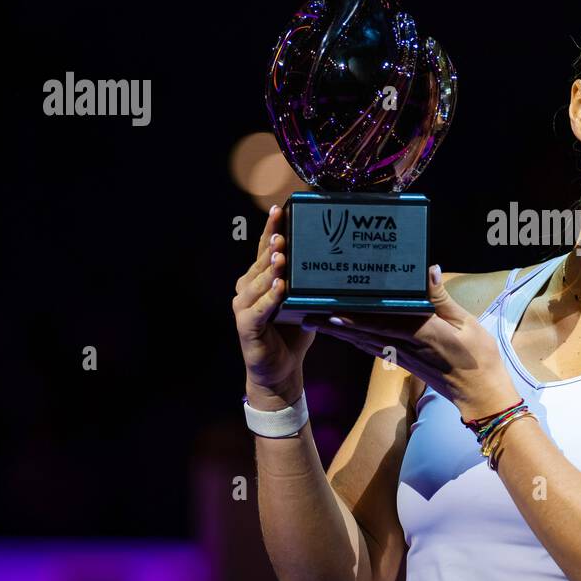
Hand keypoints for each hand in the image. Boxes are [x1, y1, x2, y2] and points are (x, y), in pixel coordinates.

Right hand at [232, 204, 316, 403]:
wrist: (280, 371)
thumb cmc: (293, 333)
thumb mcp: (304, 302)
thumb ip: (311, 283)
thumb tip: (337, 259)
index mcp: (259, 279)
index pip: (265, 249)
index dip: (271, 228)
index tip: (280, 208)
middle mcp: (247, 288)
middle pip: (261, 262)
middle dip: (271, 245)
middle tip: (283, 231)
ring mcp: (243, 307)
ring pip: (257, 282)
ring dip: (270, 268)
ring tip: (281, 254)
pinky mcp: (246, 326)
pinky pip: (258, 309)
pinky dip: (269, 297)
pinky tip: (280, 286)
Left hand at [305, 265, 519, 420]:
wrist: (481, 396)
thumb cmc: (479, 359)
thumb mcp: (467, 324)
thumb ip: (442, 298)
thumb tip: (427, 269)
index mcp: (423, 334)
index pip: (384, 323)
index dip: (356, 318)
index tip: (332, 310)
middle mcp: (406, 347)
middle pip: (364, 333)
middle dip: (334, 324)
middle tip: (306, 313)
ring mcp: (403, 357)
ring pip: (364, 342)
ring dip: (339, 332)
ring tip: (315, 320)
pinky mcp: (404, 363)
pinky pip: (374, 348)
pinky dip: (355, 339)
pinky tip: (343, 332)